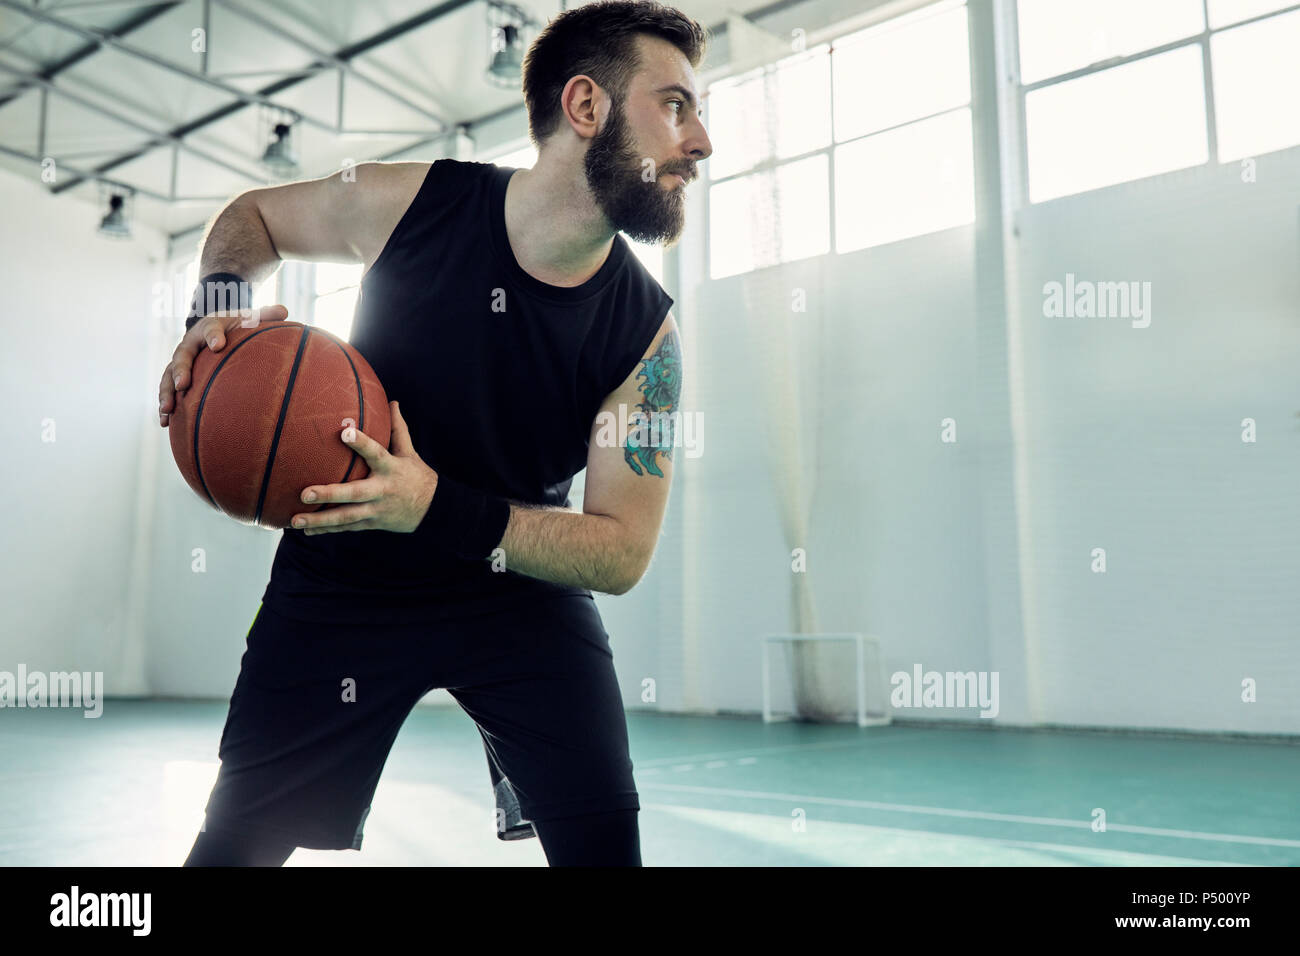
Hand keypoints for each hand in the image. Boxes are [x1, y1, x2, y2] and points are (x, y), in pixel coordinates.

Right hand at [159, 304, 289, 426]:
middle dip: (181, 370)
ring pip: (169, 375)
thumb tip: (284, 310)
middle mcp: (190, 343)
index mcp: (209, 326)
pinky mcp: (177, 376)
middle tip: (183, 384)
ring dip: (167, 392)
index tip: (219, 345)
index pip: (210, 328)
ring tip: (168, 409)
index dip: (213, 335)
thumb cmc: (237, 326)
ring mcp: (181, 361)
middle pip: (182, 355)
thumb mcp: (249, 319)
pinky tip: (165, 422)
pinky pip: (168, 390)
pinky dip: (165, 405)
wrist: (217, 331)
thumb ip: (264, 315)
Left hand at [291, 401, 437, 534]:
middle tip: (304, 494)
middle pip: (354, 494)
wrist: (433, 510)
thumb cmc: (416, 476)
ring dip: (320, 520)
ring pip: (346, 517)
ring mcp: (376, 509)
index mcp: (391, 468)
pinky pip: (347, 527)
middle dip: (329, 494)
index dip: (361, 443)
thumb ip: (398, 429)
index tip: (344, 432)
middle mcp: (382, 490)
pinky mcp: (372, 523)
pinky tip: (306, 530)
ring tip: (295, 521)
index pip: (376, 453)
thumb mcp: (410, 453)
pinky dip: (327, 529)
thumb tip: (393, 402)